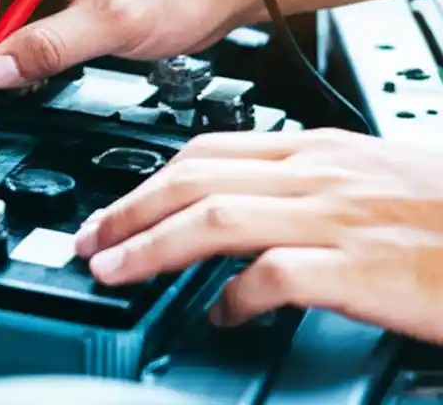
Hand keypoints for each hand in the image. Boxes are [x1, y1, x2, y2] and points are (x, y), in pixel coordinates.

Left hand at [74, 129, 442, 342]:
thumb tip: (254, 208)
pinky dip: (235, 296)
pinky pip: (275, 275)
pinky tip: (221, 317)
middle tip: (89, 239)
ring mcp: (341, 218)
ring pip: (215, 218)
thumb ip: (313, 185)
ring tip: (114, 269)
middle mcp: (322, 174)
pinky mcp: (364, 268)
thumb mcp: (377, 179)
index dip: (149, 177)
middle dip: (127, 208)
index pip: (211, 148)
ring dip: (150, 244)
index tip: (116, 204)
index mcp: (322, 150)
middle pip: (195, 178)